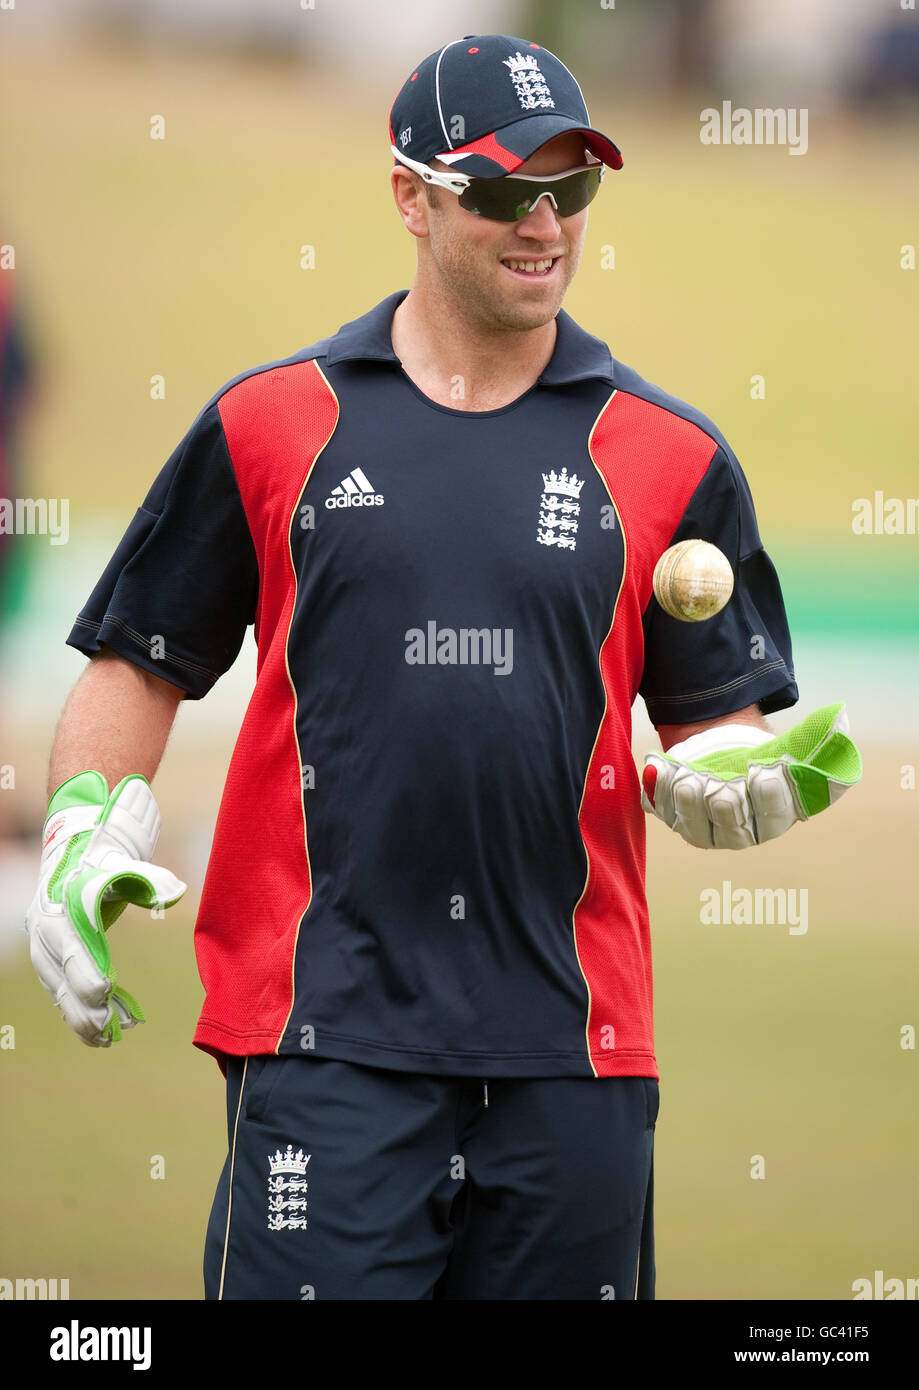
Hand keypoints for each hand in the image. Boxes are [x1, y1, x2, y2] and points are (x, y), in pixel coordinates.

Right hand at [25, 770, 186, 1045]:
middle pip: (57, 973)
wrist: (76, 855)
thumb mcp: (125, 865)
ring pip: (56, 989)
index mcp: (60, 905)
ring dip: (78, 1017)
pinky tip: (98, 1037)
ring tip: (104, 1039)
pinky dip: (77, 1014)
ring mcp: (43, 948)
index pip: (68, 941)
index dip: (84, 967)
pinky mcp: (50, 961)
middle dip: (80, 1003)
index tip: (104, 989)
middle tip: (106, 1027)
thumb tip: (175, 893)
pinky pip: (60, 993)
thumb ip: (148, 878)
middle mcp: (45, 928)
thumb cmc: (104, 861)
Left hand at [641, 702, 861, 849]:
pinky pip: (664, 811)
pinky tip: (661, 771)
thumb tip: (841, 718)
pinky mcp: (675, 816)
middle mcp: (740, 832)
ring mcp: (705, 828)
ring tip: (688, 777)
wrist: (720, 751)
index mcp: (776, 817)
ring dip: (689, 803)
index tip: (766, 773)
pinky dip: (659, 793)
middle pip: (733, 830)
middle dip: (727, 807)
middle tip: (721, 786)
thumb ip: (814, 741)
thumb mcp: (788, 747)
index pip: (776, 815)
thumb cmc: (759, 754)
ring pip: (695, 826)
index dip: (772, 798)